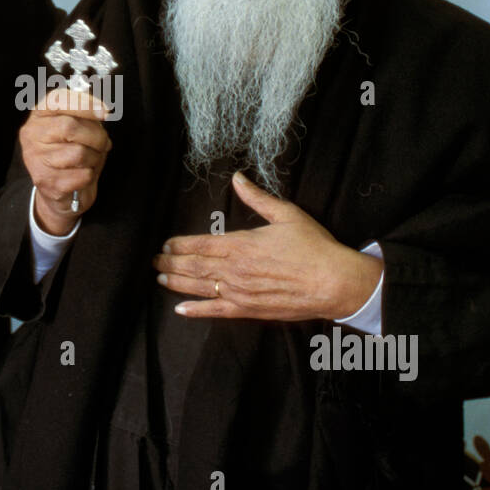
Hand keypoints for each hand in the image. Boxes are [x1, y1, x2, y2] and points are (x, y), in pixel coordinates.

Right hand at [20, 88, 111, 235]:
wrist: (62, 193)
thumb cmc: (72, 153)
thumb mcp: (79, 128)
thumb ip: (87, 116)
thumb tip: (101, 112)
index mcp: (39, 114)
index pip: (57, 100)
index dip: (84, 104)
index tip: (105, 111)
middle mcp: (32, 134)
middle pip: (70, 127)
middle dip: (96, 136)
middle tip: (104, 143)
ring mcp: (35, 158)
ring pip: (78, 152)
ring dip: (95, 157)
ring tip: (92, 159)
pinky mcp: (45, 181)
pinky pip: (81, 174)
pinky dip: (90, 175)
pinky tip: (83, 175)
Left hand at [152, 172, 381, 321]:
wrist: (334, 282)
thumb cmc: (313, 247)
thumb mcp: (286, 214)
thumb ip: (257, 198)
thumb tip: (238, 178)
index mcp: (241, 244)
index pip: (200, 243)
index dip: (179, 244)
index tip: (166, 244)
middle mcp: (235, 269)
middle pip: (194, 265)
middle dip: (171, 263)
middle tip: (155, 261)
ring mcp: (240, 292)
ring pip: (199, 287)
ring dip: (177, 283)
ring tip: (160, 279)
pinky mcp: (248, 310)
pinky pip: (216, 311)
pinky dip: (196, 311)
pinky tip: (180, 310)